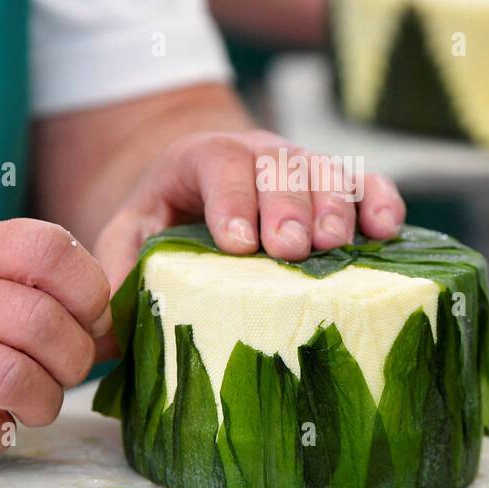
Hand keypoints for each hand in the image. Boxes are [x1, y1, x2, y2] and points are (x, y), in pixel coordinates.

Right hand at [0, 220, 109, 455]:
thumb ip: (28, 280)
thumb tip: (110, 328)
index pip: (51, 252)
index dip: (89, 291)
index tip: (88, 318)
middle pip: (43, 325)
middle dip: (74, 360)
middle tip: (64, 371)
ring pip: (15, 379)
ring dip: (44, 403)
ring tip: (35, 403)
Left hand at [94, 129, 405, 288]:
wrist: (204, 188)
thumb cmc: (166, 221)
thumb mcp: (131, 235)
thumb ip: (117, 271)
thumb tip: (102, 334)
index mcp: (201, 158)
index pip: (218, 164)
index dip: (230, 199)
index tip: (236, 241)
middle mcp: (257, 153)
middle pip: (279, 165)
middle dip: (286, 206)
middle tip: (291, 249)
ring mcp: (302, 165)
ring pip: (326, 170)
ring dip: (334, 206)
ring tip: (336, 245)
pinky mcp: (338, 185)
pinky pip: (367, 182)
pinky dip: (380, 201)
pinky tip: (387, 229)